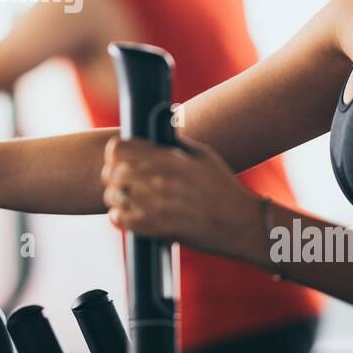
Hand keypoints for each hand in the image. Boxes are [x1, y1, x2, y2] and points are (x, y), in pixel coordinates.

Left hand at [101, 134, 262, 260]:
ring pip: (116, 197)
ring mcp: (160, 205)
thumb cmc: (223, 188)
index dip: (115, 152)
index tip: (117, 157)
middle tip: (117, 180)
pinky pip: (123, 220)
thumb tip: (160, 123)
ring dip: (114, 197)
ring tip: (121, 198)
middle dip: (111, 175)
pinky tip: (124, 214)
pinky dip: (119, 217)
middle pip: (114, 172)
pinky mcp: (160, 228)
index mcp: (171, 159)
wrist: (241, 223)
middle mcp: (162, 180)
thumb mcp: (203, 156)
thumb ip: (177, 142)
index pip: (121, 148)